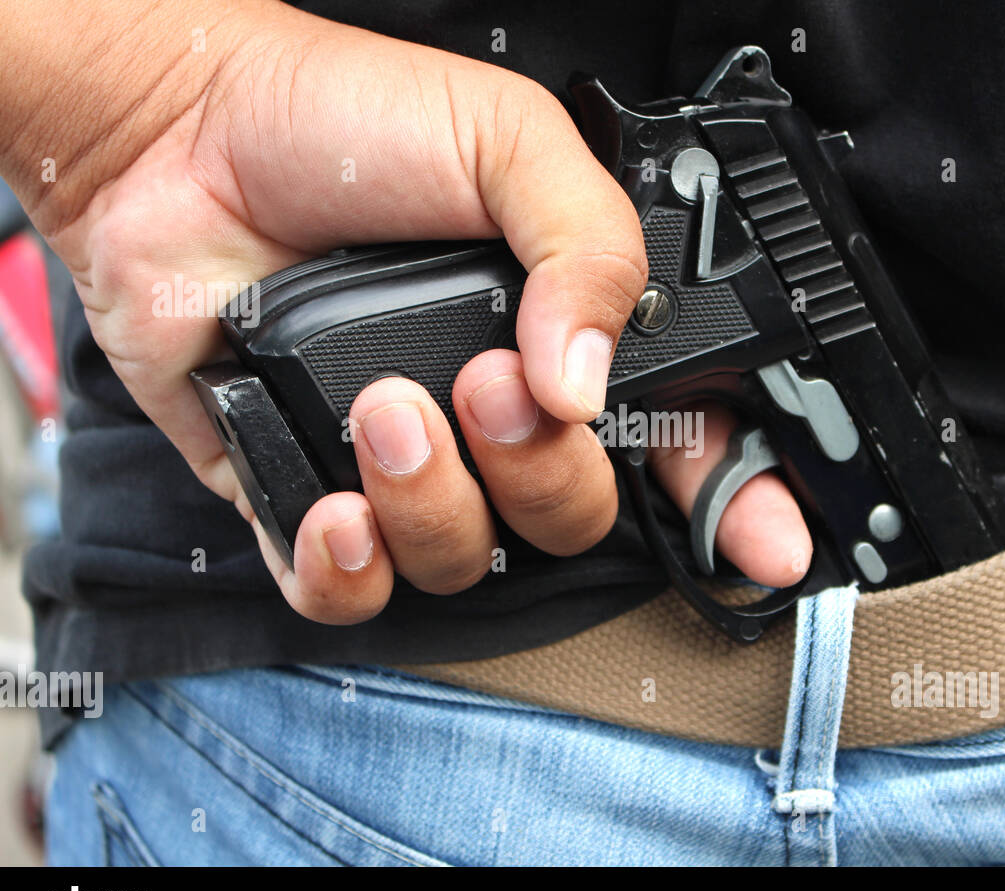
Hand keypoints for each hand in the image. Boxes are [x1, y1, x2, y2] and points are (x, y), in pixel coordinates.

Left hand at [2, 0, 811, 623]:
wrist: (178, 136)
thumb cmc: (345, 124)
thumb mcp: (510, 144)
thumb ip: (591, 251)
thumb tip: (585, 384)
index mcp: (564, 338)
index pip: (676, 444)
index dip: (734, 505)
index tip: (767, 545)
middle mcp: (495, 413)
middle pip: (573, 518)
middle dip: (540, 472)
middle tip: (489, 383)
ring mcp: (404, 462)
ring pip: (468, 561)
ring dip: (435, 502)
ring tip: (384, 405)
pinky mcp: (305, 494)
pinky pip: (353, 593)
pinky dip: (349, 569)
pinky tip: (336, 500)